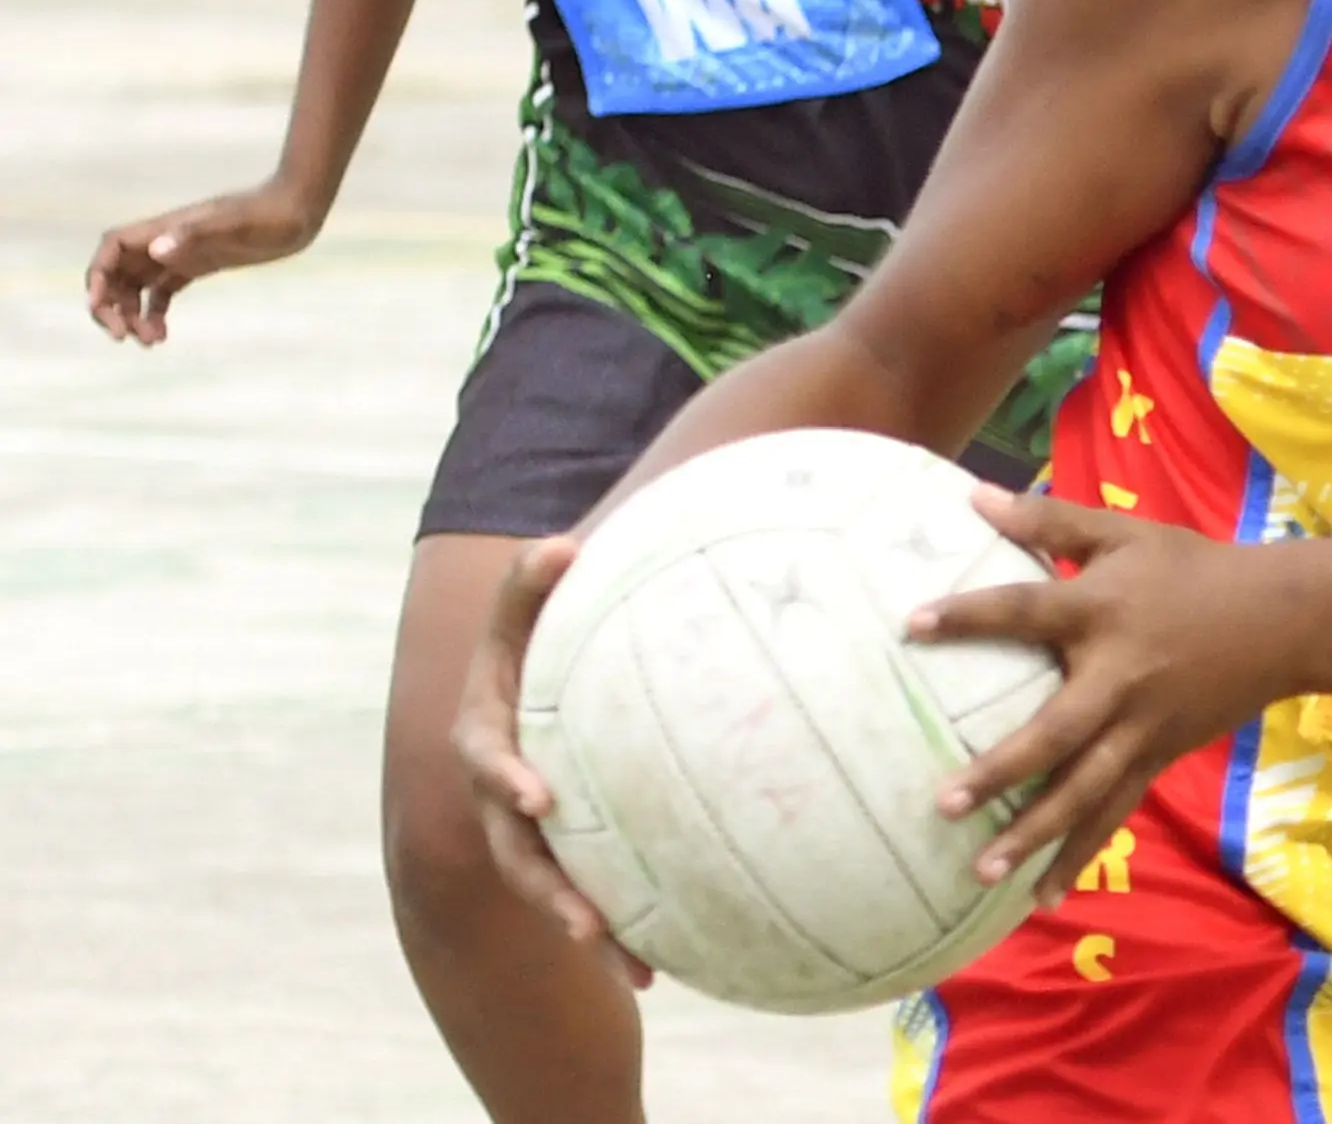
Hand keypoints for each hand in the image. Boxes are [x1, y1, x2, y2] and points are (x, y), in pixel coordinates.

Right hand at [87, 181, 322, 344]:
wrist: (298, 209)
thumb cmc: (268, 213)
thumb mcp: (234, 225)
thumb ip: (195, 234)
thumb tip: (157, 251)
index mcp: (164, 228)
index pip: (112, 248)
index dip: (98, 276)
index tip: (101, 307)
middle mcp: (166, 241)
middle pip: (118, 274)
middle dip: (112, 306)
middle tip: (123, 337)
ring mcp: (182, 254)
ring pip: (138, 288)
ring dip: (133, 316)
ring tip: (152, 342)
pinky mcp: (200, 266)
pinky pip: (163, 292)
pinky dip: (155, 314)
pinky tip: (163, 335)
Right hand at [455, 533, 657, 985]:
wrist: (518, 707)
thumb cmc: (529, 646)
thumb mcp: (522, 617)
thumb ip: (531, 583)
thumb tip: (560, 543)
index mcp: (490, 738)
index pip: (490, 761)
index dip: (508, 782)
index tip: (539, 798)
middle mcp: (502, 793)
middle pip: (517, 851)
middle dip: (547, 888)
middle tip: (583, 920)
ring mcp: (528, 830)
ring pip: (549, 886)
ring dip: (582, 922)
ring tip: (625, 959)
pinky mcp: (563, 851)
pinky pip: (588, 894)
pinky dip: (619, 932)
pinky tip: (656, 971)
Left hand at [911, 491, 1292, 903]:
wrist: (1284, 620)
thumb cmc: (1193, 569)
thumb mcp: (1127, 533)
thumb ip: (1051, 520)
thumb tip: (974, 495)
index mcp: (1104, 611)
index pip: (1027, 610)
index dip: (971, 616)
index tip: (912, 625)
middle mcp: (1120, 677)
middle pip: (1055, 732)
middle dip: (1001, 771)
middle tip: (944, 802)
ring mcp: (1143, 726)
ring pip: (1085, 790)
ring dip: (1035, 834)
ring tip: (982, 870)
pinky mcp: (1158, 755)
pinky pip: (1114, 811)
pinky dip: (1080, 853)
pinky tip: (1043, 895)